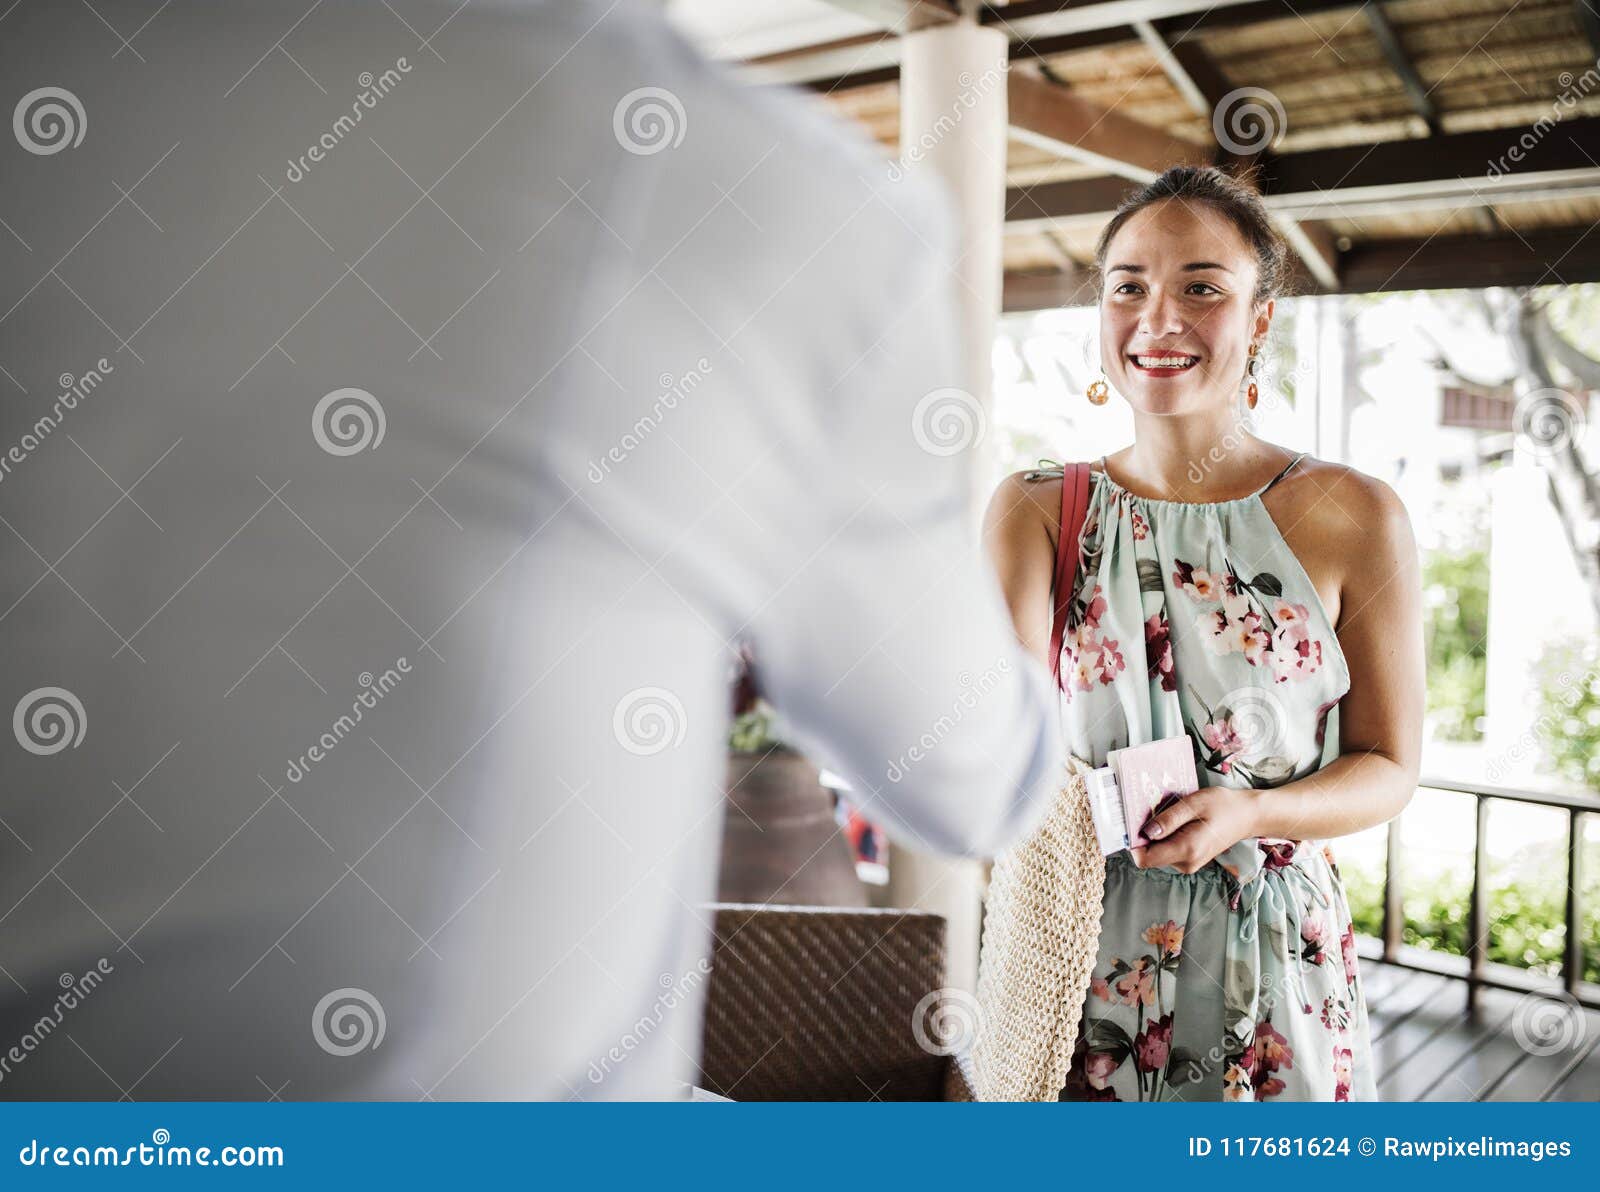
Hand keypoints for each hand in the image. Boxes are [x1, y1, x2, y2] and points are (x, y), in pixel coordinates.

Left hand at [1130, 785, 1262, 873]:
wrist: (1249, 816)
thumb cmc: (1224, 806)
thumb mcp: (1193, 805)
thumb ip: (1169, 819)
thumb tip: (1146, 832)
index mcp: (1187, 850)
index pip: (1145, 860)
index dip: (1133, 844)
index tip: (1131, 824)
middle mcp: (1186, 863)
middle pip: (1150, 855)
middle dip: (1146, 835)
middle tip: (1152, 810)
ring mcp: (1189, 863)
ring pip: (1158, 852)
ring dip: (1158, 834)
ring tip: (1171, 813)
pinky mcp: (1191, 858)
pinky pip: (1169, 850)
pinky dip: (1167, 836)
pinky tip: (1178, 820)